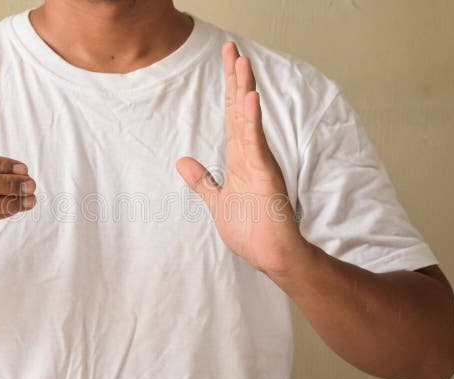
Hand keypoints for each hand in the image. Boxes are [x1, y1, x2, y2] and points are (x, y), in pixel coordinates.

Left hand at [176, 42, 311, 276]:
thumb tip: (182, 161)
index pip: (231, 115)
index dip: (228, 88)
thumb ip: (202, 180)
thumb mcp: (217, 201)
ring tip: (242, 62)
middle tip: (232, 48)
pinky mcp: (264, 175)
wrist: (272, 255)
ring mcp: (258, 163)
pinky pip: (255, 144)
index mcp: (239, 158)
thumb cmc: (251, 230)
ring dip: (244, 90)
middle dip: (235, 78)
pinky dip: (251, 120)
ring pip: (248, 120)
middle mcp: (250, 154)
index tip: (226, 61)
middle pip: (239, 109)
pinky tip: (249, 98)